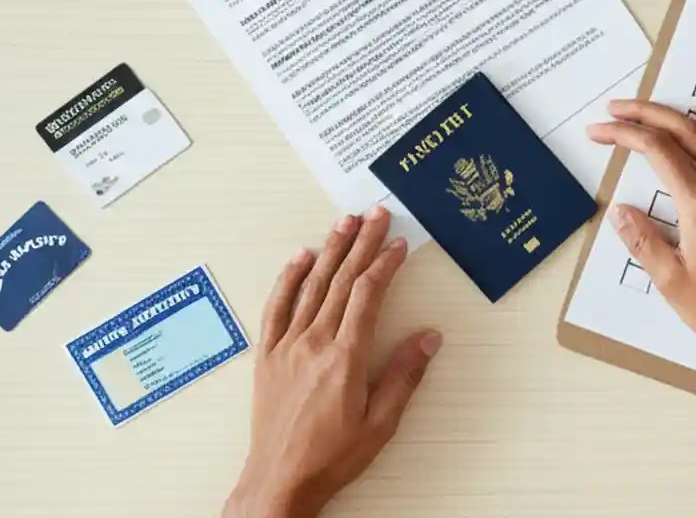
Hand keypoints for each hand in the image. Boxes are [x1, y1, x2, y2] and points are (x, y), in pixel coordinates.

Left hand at [224, 207, 441, 517]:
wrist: (280, 479)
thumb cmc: (332, 457)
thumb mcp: (380, 423)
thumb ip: (404, 376)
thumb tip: (429, 338)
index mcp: (345, 358)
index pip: (368, 296)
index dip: (385, 265)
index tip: (398, 245)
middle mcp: (313, 344)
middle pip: (342, 281)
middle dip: (363, 244)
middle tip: (377, 215)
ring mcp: (287, 346)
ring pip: (311, 286)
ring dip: (331, 250)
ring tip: (345, 222)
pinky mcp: (267, 355)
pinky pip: (276, 307)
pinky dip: (288, 279)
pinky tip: (300, 257)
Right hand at [586, 96, 695, 357]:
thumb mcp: (670, 280)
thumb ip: (643, 240)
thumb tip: (620, 210)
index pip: (655, 150)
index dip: (622, 134)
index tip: (599, 132)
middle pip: (679, 132)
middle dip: (642, 115)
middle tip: (613, 111)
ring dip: (675, 113)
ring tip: (648, 107)